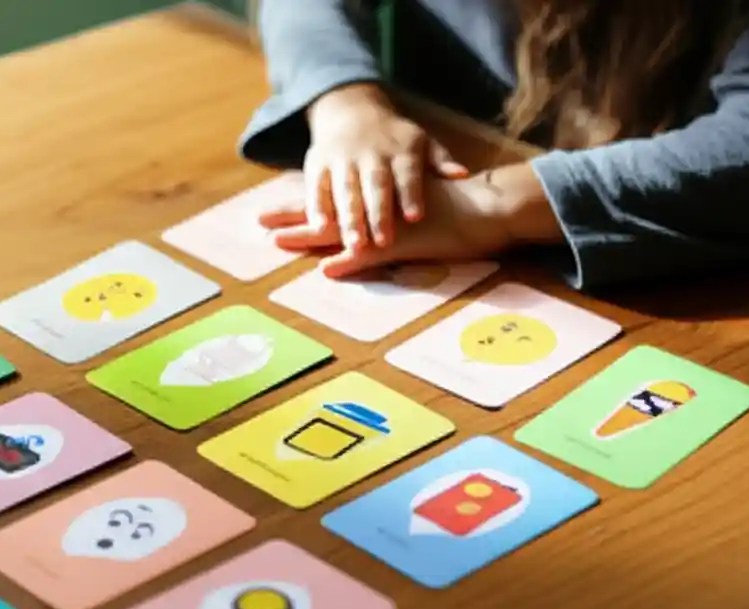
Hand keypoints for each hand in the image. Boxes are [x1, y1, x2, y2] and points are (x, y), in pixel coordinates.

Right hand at [261, 83, 468, 250]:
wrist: (350, 109)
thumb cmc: (393, 136)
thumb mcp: (420, 141)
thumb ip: (440, 160)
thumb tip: (462, 175)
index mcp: (400, 150)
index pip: (407, 173)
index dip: (411, 194)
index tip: (415, 217)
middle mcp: (370, 154)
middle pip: (375, 185)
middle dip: (378, 213)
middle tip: (383, 241)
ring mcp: (342, 159)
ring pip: (346, 190)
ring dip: (349, 218)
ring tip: (354, 244)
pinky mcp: (318, 165)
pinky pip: (317, 187)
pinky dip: (317, 207)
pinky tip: (319, 229)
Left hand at [267, 175, 515, 276]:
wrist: (488, 207)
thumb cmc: (457, 208)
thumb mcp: (417, 205)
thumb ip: (391, 212)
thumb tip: (368, 227)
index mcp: (377, 199)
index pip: (333, 199)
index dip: (303, 204)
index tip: (274, 210)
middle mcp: (377, 209)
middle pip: (328, 211)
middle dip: (293, 216)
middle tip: (260, 220)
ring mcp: (387, 227)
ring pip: (341, 231)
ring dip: (309, 236)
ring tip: (279, 241)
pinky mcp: (405, 244)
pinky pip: (372, 256)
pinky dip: (350, 263)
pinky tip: (328, 269)